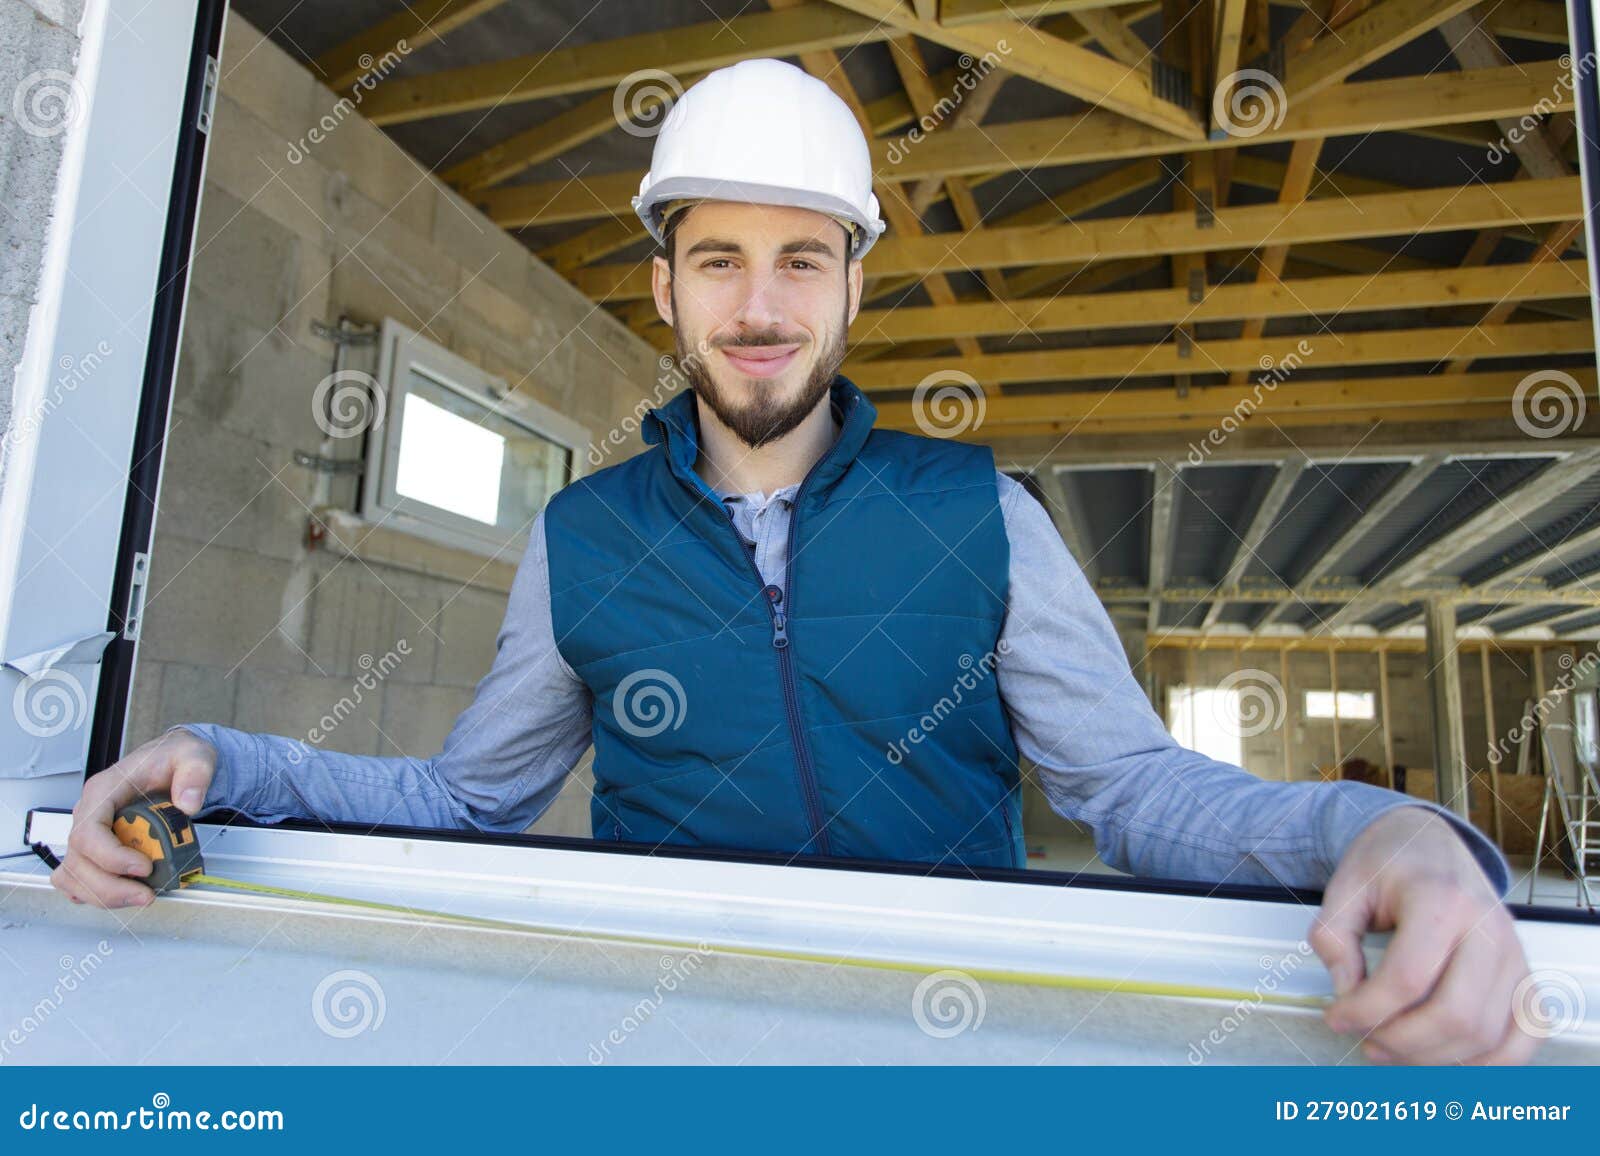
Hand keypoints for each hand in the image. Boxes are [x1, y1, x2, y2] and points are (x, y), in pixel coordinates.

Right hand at [49, 728, 217, 909]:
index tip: (142, 868)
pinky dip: (96, 893)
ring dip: (104, 895)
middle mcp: (91, 813)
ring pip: (74, 875)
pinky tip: (123, 894)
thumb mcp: (192, 756)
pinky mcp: (96, 848)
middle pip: (78, 861)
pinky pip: (79, 879)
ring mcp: (90, 833)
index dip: (111, 857)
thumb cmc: (173, 758)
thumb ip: (194, 775)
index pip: (89, 831)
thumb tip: (189, 802)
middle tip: (145, 894)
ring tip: (140, 897)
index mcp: (105, 790)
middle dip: (110, 886)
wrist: (172, 761)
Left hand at [1308, 805, 1536, 1063]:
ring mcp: (1513, 954)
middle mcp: (1486, 929)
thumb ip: (1333, 936)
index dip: (1365, 1010)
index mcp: (1439, 899)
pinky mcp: (1524, 973)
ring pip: (1486, 1033)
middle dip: (1401, 1041)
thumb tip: (1346, 990)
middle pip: (1454, 1014)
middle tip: (1365, 1040)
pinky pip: (1527, 1032)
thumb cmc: (1389, 861)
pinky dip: (1492, 1060)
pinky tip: (1449, 1057)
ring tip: (1394, 1049)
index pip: (1406, 978)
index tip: (1336, 1017)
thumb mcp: (1345, 884)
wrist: (1429, 839)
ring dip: (1435, 1057)